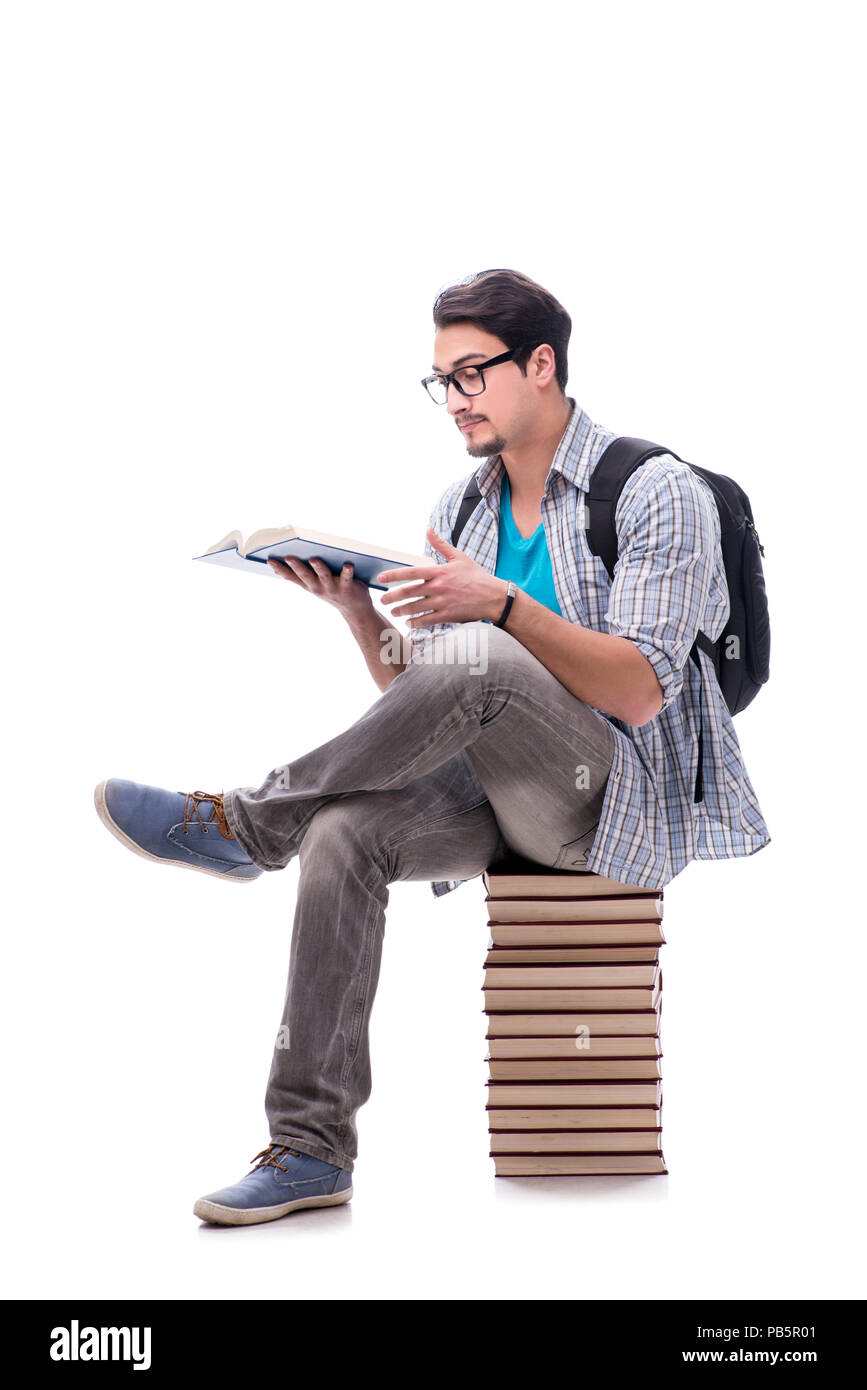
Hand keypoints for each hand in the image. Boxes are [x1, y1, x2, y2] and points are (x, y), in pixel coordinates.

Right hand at [267, 555, 373, 620]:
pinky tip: (348, 564)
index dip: (280, 569)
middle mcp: (318, 587)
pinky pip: (347, 578)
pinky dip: (347, 571)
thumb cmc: (332, 589)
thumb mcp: (313, 584)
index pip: (291, 577)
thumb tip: (277, 569)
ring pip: (324, 576)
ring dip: (319, 568)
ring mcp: (332, 588)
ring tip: (314, 559)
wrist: (354, 609)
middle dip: (297, 567)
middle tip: (289, 557)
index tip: (269, 560)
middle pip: (306, 576)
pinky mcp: (347, 587)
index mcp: (308, 585)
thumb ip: (298, 576)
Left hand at [376, 527, 507, 625]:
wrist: (494, 598)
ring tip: (393, 612)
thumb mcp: (459, 557)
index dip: (394, 576)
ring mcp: (442, 603)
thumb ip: (441, 544)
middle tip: (382, 600)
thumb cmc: (477, 576)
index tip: (381, 579)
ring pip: (415, 608)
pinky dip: (415, 622)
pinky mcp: (447, 616)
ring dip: (401, 611)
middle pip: (408, 593)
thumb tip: (428, 529)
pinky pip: (426, 620)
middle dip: (392, 597)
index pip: (411, 573)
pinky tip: (409, 622)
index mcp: (439, 572)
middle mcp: (438, 588)